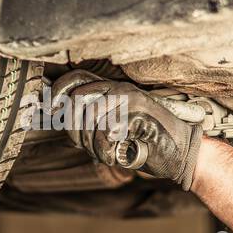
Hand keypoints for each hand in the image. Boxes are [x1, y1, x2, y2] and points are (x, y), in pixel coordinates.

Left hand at [50, 71, 204, 189]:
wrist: (180, 153)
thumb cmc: (144, 143)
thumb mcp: (111, 130)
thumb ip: (90, 123)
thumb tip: (60, 118)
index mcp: (111, 89)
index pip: (75, 79)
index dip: (58, 92)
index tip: (52, 111)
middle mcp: (119, 89)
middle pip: (77, 99)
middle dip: (74, 129)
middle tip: (85, 146)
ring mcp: (130, 98)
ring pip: (90, 117)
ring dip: (92, 144)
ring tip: (106, 153)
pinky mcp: (140, 111)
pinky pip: (107, 130)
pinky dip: (107, 149)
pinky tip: (118, 153)